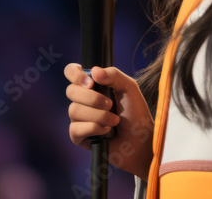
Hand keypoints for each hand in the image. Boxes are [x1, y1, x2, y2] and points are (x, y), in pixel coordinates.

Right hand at [64, 63, 154, 179]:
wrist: (140, 140)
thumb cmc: (135, 113)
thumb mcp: (129, 88)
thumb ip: (113, 75)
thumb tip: (93, 71)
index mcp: (92, 85)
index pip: (71, 72)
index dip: (75, 74)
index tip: (91, 83)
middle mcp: (82, 100)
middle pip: (71, 91)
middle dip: (93, 99)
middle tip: (110, 104)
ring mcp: (79, 118)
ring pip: (74, 110)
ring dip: (99, 116)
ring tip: (114, 120)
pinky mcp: (78, 136)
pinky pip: (75, 129)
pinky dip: (94, 128)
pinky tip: (106, 131)